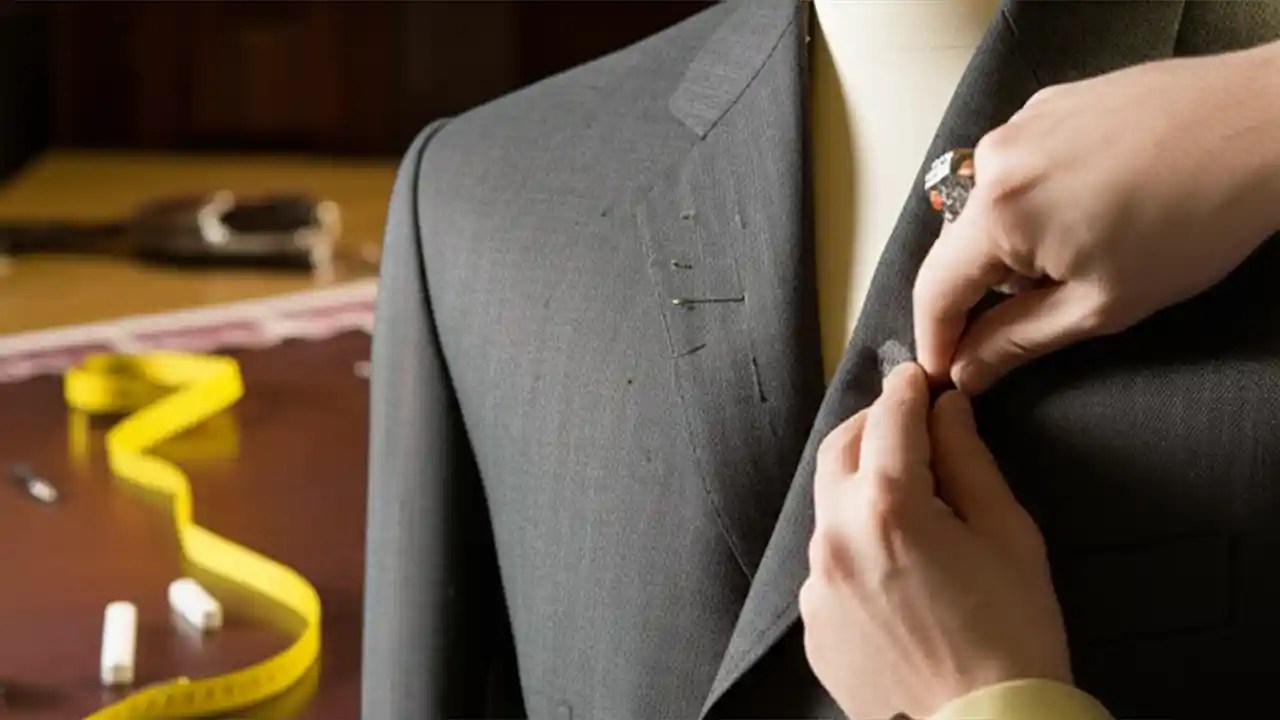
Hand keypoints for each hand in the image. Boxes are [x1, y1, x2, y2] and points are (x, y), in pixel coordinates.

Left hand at [799, 363, 1069, 718]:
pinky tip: (895, 566)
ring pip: (831, 509)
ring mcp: (816, 584)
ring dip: (862, 488)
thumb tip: (947, 410)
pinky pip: (829, 563)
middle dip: (871, 426)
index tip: (917, 377)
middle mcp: (836, 537)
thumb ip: (969, 461)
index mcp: (889, 507)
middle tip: (905, 421)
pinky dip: (856, 545)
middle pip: (840, 451)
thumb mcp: (1009, 536)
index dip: (906, 390)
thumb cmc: (1013, 634)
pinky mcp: (812, 622)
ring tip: (908, 499)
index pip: (889, 419)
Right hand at [914, 42, 1279, 392]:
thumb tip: (966, 371)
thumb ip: (1018, 340)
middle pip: (961, 247)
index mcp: (998, 213)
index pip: (934, 290)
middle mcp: (993, 159)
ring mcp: (1021, 124)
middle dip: (985, 289)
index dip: (933, 339)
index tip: (941, 373)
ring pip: (992, 207)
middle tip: (1037, 314)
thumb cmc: (1196, 218)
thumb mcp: (1101, 304)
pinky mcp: (1050, 103)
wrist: (1261, 125)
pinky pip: (1021, 168)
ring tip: (1087, 249)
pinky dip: (1040, 199)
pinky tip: (1096, 206)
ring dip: (1018, 242)